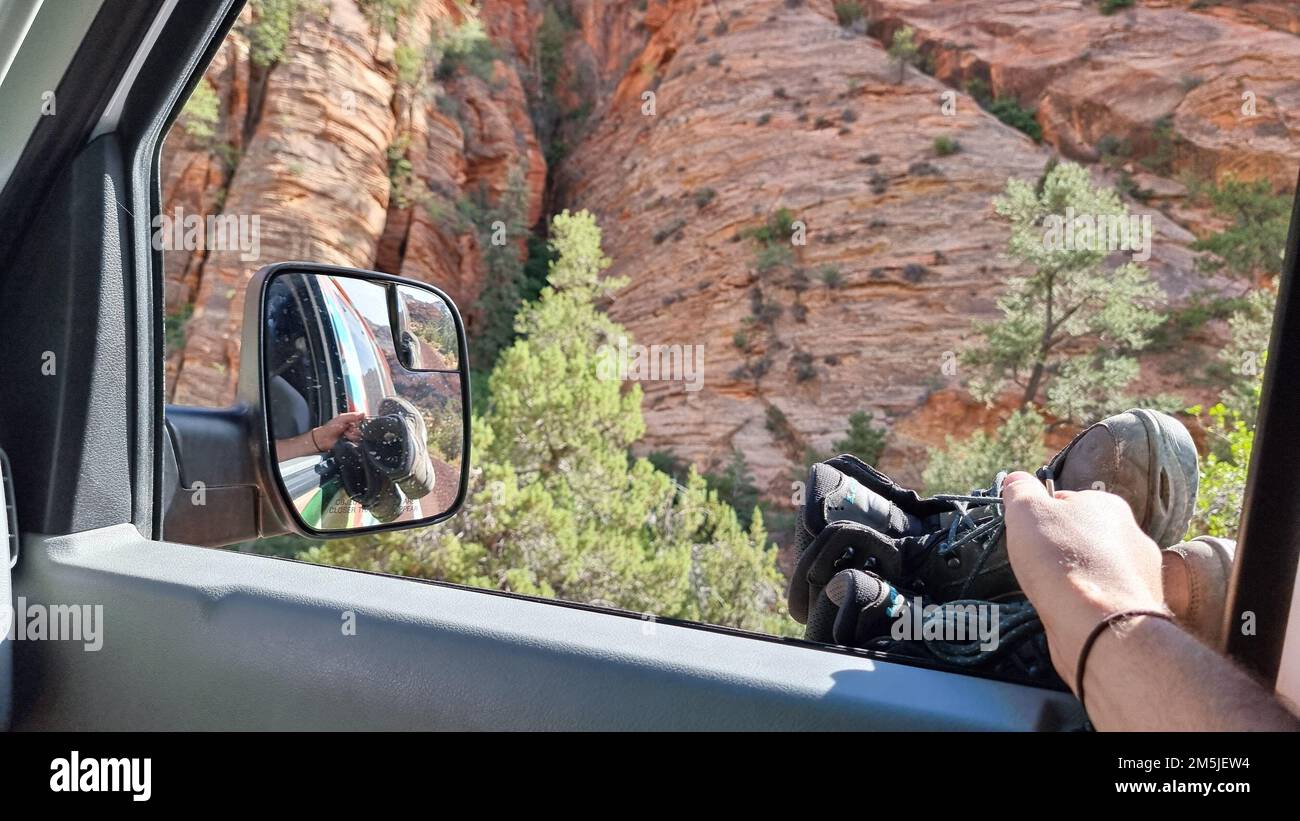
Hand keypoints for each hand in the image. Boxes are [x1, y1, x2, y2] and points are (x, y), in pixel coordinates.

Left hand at [310, 411, 363, 451]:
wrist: (324, 439)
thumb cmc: (330, 428)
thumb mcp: (341, 419)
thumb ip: (352, 416)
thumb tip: (363, 414)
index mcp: (350, 420)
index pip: (360, 420)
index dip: (360, 422)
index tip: (356, 423)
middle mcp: (351, 428)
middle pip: (361, 429)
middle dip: (355, 429)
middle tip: (347, 429)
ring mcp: (351, 435)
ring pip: (359, 436)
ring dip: (352, 435)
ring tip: (345, 434)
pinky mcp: (350, 442)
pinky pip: (357, 442)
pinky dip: (352, 440)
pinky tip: (346, 438)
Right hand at [1001, 471, 1165, 687]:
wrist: (1099, 626)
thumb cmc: (1061, 560)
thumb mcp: (1026, 511)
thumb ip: (1020, 490)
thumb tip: (1016, 479)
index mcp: (1109, 505)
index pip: (1067, 502)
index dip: (1041, 519)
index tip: (1028, 538)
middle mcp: (1134, 534)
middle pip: (1084, 537)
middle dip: (1062, 550)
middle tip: (1039, 567)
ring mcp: (1143, 574)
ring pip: (1097, 570)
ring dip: (1077, 579)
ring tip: (1056, 595)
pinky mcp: (1140, 608)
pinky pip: (1106, 599)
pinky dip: (1090, 605)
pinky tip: (1074, 613)